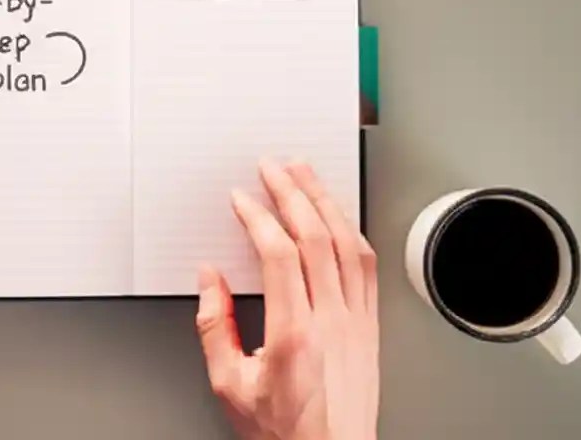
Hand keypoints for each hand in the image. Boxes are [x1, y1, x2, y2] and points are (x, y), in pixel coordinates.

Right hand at [197, 158, 378, 439]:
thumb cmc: (284, 432)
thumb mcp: (229, 385)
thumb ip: (214, 327)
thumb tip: (209, 281)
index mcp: (294, 333)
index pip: (279, 254)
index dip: (258, 217)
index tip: (241, 199)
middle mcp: (332, 321)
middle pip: (316, 237)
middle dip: (291, 192)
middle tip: (272, 167)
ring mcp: (357, 322)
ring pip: (347, 244)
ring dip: (325, 202)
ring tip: (306, 174)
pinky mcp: (371, 328)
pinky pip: (367, 267)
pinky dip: (352, 232)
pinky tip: (339, 218)